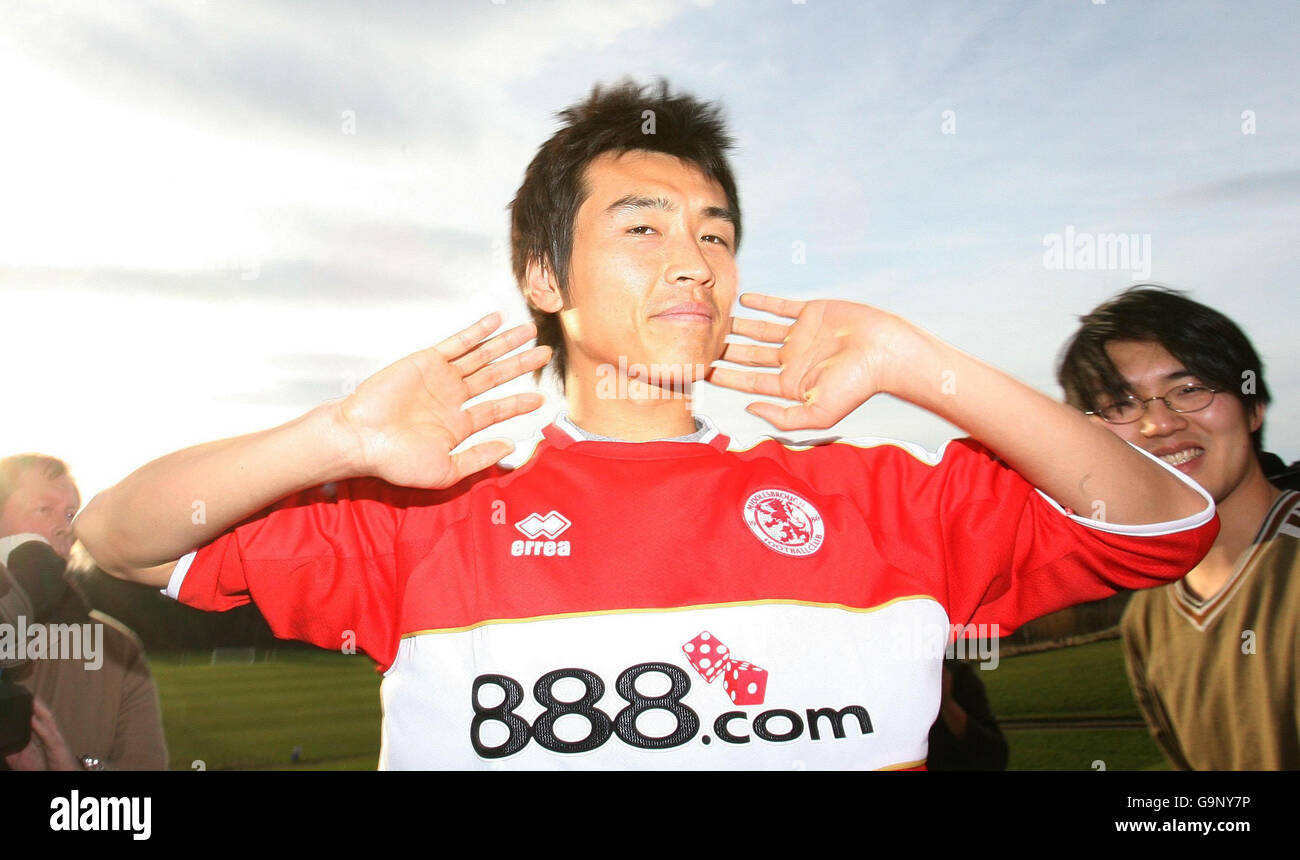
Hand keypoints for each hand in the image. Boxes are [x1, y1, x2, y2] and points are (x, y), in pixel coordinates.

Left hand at [3, 699, 79, 770]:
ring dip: (39, 709)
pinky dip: (40, 726)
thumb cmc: (49, 768)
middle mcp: (52, 736)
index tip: (22, 697)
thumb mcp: (26, 759)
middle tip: (25, 692)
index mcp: (45, 738)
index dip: (30, 708)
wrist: (65, 776)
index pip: (36, 719)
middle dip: (35, 703)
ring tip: (30, 699)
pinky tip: (32, 719)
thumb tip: (3, 739)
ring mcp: (56, 741)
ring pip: (48, 721)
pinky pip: (48, 736)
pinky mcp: (57, 749)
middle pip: (44, 715)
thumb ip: (14, 749)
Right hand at [333, 313, 549, 488]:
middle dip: (521, 365)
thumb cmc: (396, 461)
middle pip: (495, 377)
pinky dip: (477, 332)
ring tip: (529, 332)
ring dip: (505, 344)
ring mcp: (440, 378)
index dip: (519, 403)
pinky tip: (496, 321)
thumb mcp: (447, 471)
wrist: (362, 439)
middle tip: (545, 354)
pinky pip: (458, 343)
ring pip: (482, 357)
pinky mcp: (427, 361)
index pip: (496, 410)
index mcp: (457, 425)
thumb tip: (510, 449)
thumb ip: (479, 458)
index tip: (541, 397)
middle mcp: (452, 398)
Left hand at [709, 293, 917, 430]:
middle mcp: (793, 360)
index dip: (726, 377)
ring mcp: (801, 336)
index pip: (750, 382)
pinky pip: (782, 306)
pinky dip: (764, 302)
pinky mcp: (812, 313)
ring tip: (718, 320)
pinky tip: (745, 300)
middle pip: (751, 356)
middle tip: (702, 344)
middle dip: (727, 352)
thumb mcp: (817, 414)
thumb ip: (783, 418)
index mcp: (792, 385)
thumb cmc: (857, 386)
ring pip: (761, 331)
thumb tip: (750, 410)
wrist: (884, 352)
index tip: (703, 371)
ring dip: (740, 327)